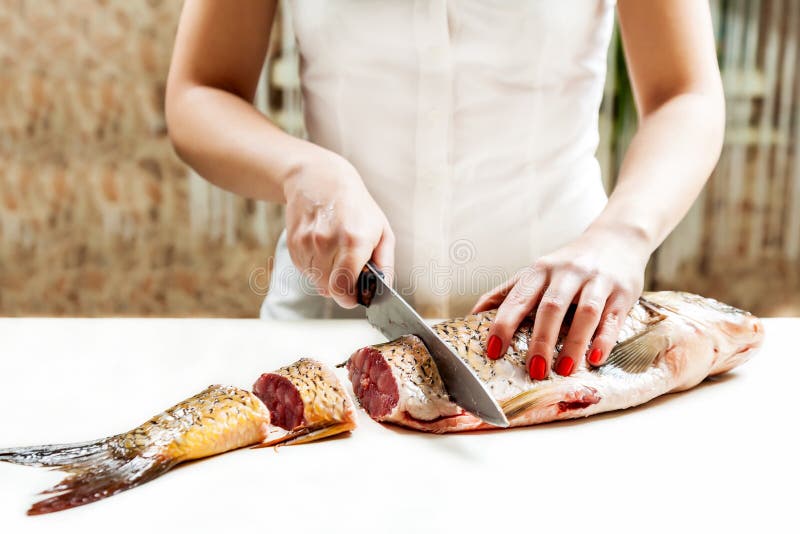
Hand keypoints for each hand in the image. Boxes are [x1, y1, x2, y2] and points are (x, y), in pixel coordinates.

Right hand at [283, 148, 394, 307]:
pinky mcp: (293, 244)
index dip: (350, 299)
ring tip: (336, 255)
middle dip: (341, 288)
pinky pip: (305, 271)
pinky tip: (323, 248)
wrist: (319, 180)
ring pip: (316, 282)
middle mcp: (327, 243)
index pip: (344, 289)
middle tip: (350, 273)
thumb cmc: (356, 205)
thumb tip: (384, 290)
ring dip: (328, 277)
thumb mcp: (382, 230)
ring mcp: (306, 244)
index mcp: (353, 241)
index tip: (356, 296)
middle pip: (330, 290)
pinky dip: (316, 268)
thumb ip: (385, 263)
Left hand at [471, 227, 649, 378]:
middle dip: (541, 341)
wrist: (617, 239)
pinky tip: (594, 358)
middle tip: (534, 371)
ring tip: (563, 371)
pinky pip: (612, 318)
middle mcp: (567, 273)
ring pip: (585, 313)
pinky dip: (604, 339)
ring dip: (573, 344)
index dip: (504, 324)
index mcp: (540, 270)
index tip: (494, 350)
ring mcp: (597, 281)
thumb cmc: (569, 265)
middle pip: (551, 307)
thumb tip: (473, 316)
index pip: (518, 298)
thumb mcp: (537, 272)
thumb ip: (508, 293)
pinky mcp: (623, 291)